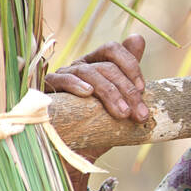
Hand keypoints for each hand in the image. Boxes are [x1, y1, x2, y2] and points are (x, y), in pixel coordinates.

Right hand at [44, 34, 149, 190]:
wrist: (73, 153)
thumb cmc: (97, 126)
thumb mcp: (119, 103)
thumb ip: (129, 75)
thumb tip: (138, 37)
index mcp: (97, 66)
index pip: (112, 50)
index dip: (130, 64)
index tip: (144, 89)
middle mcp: (79, 67)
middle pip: (105, 66)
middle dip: (127, 89)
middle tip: (139, 113)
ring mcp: (62, 77)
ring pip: (88, 73)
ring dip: (109, 92)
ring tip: (122, 113)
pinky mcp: (47, 90)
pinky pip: (60, 79)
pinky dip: (75, 84)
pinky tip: (87, 94)